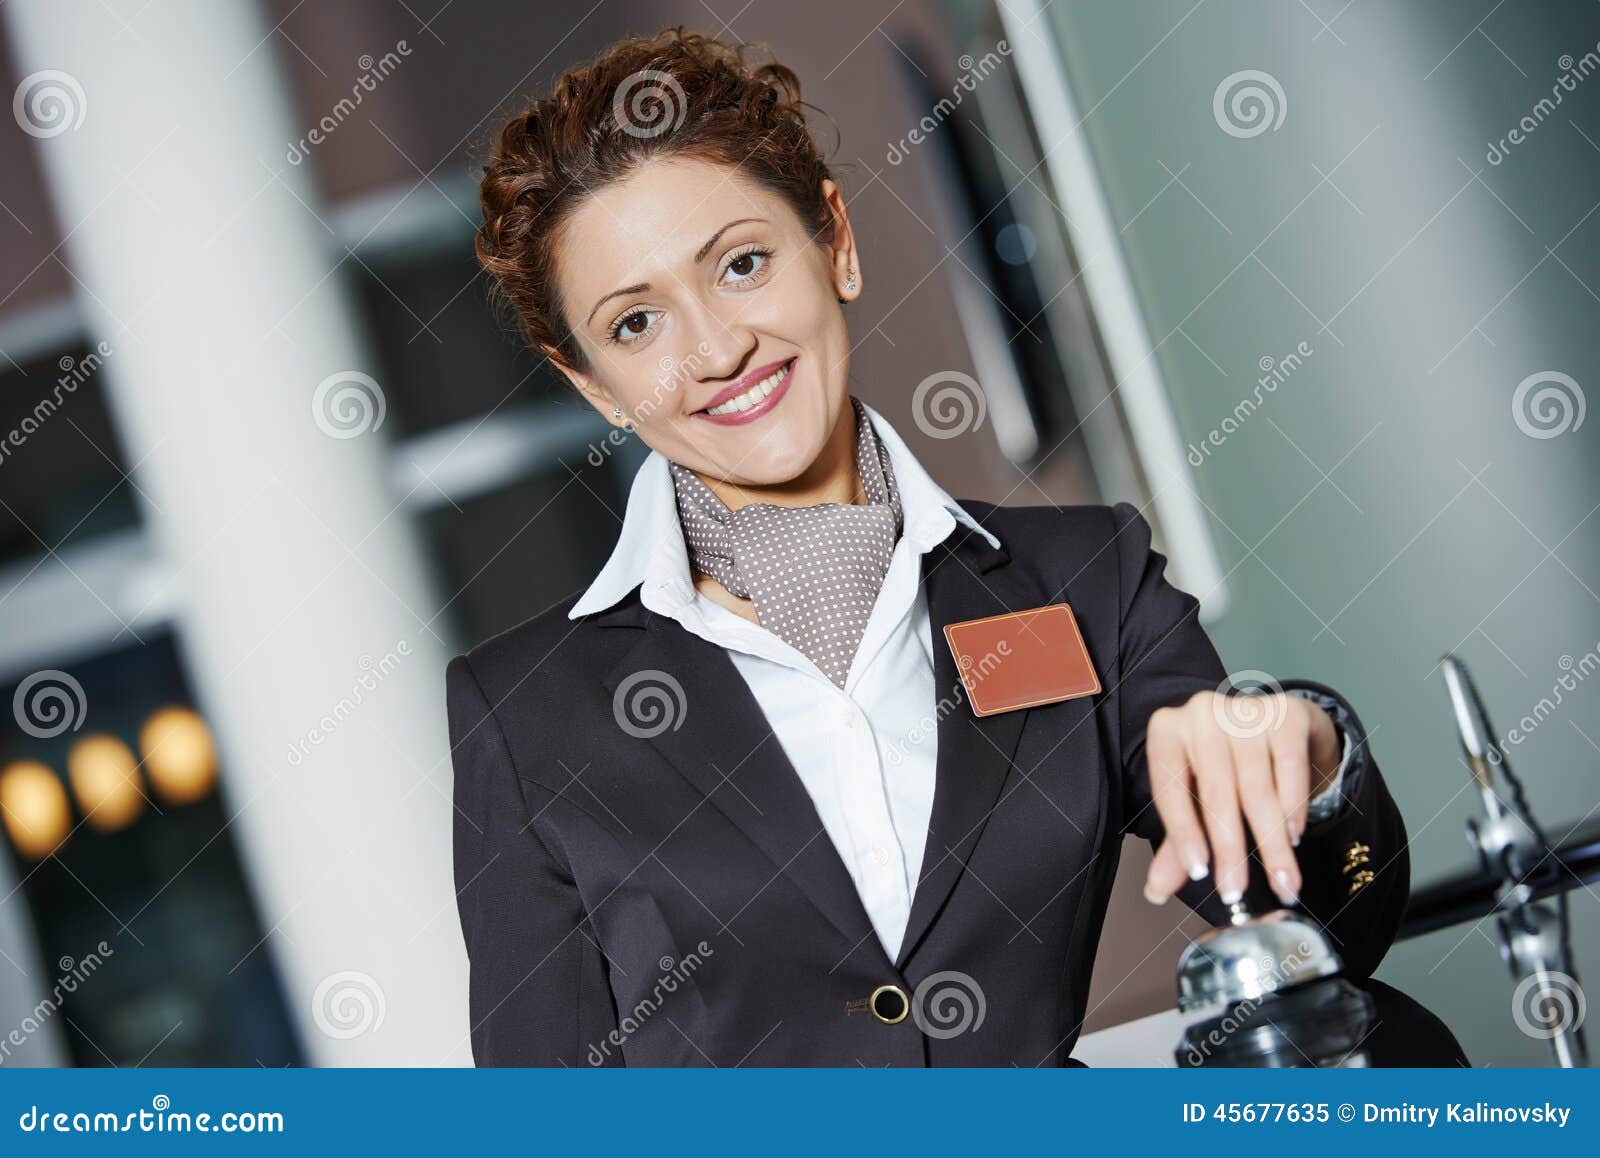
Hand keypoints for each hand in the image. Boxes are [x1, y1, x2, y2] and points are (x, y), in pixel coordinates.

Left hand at [1141, 689, 1341, 907]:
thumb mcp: (1195, 797)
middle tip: (1236, 893)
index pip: (1170, 789)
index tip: (1198, 873)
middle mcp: (1201, 713)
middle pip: (1216, 793)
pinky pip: (1290, 770)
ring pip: (1257, 789)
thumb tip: (1156, 891)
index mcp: (1167, 731)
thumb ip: (1178, 842)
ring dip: (1271, 843)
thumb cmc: (1225, 765)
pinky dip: (1294, 810)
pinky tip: (1294, 837)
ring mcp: (1245, 710)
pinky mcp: (1287, 713)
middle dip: (1229, 850)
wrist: (1273, 723)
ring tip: (1282, 882)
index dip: (1183, 833)